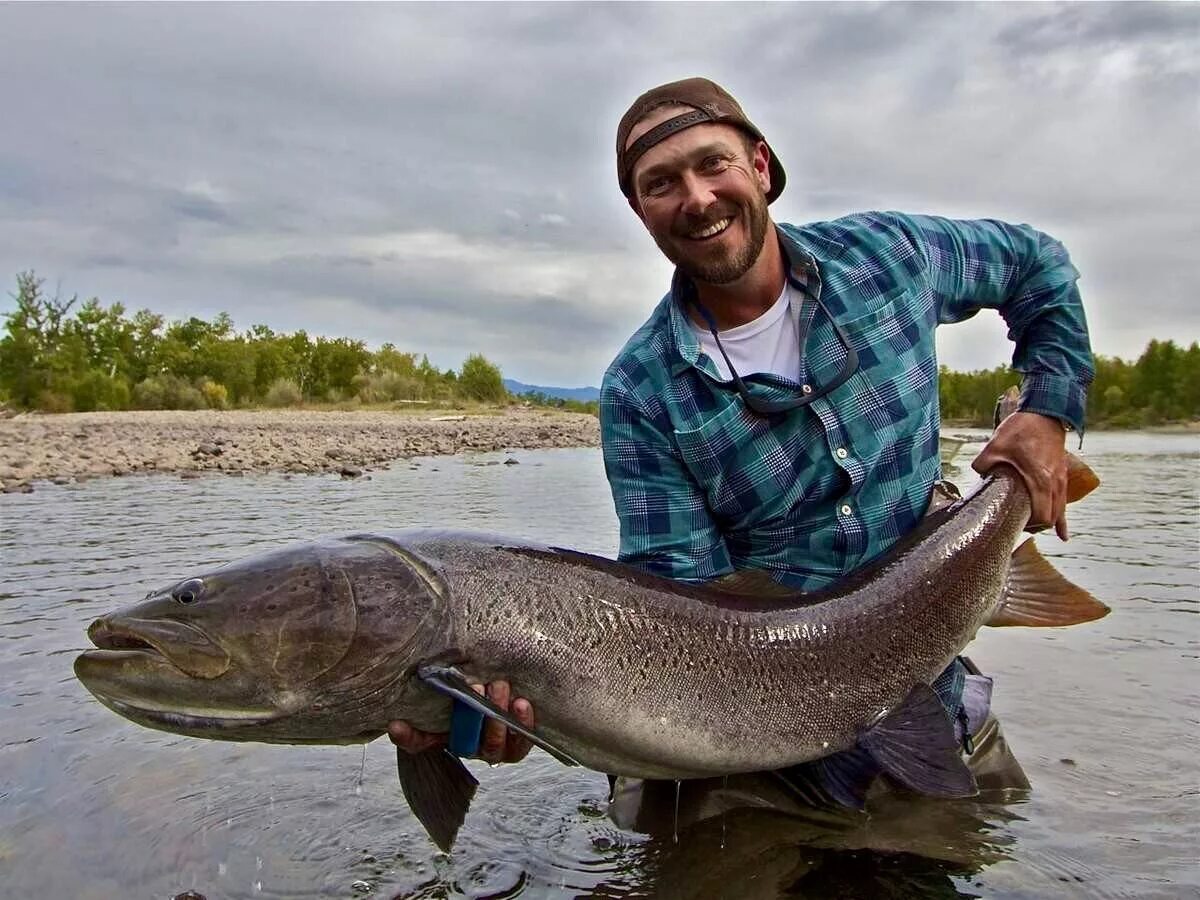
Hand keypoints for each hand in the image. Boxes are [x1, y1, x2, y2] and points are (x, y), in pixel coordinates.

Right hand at [387, 679, 535, 763]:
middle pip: (463, 743)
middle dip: (470, 714)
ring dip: (496, 715)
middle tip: (476, 684)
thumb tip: (403, 695)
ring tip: (500, 686)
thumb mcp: (457, 688)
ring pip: (492, 744)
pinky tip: (522, 703)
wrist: (509, 690)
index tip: (397, 724)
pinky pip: (520, 742)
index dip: (407, 736)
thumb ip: (435, 686)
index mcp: (444, 735)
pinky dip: (522, 723)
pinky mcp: (517, 745)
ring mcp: (492, 749)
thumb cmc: (476, 690)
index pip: (419, 742)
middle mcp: (466, 745)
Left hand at [971, 411, 1069, 539]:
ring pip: (1059, 512)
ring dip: (1046, 522)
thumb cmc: (1021, 429)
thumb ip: (983, 464)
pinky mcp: (1062, 475)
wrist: (1045, 412)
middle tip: (1017, 526)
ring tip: (1032, 529)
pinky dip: (1061, 518)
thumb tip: (977, 476)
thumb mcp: (995, 446)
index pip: (1041, 516)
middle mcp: (1055, 484)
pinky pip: (1064, 502)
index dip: (1029, 525)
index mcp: (1040, 481)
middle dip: (1036, 527)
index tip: (1014, 524)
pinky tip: (1063, 535)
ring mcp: (1061, 480)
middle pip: (1051, 519)